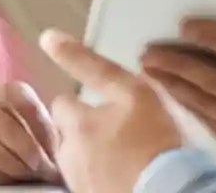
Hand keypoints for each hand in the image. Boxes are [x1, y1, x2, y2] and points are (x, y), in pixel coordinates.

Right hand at [0, 81, 58, 184]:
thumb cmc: (7, 113)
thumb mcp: (26, 105)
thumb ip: (43, 121)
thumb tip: (62, 149)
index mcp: (8, 92)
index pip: (30, 110)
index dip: (47, 134)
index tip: (60, 152)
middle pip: (14, 136)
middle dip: (37, 158)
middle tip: (52, 172)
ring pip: (3, 160)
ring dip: (25, 172)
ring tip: (38, 176)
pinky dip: (8, 179)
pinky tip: (19, 178)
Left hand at [39, 29, 182, 192]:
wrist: (167, 192)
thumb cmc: (155, 141)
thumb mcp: (133, 91)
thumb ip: (92, 65)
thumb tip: (48, 37)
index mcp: (76, 123)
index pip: (62, 103)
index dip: (78, 102)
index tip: (94, 104)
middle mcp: (69, 153)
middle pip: (67, 134)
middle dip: (83, 131)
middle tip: (114, 132)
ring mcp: (78, 181)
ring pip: (76, 159)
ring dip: (90, 154)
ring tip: (121, 155)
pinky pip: (89, 181)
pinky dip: (99, 176)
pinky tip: (121, 174)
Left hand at [142, 16, 215, 148]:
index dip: (212, 36)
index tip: (184, 25)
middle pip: (213, 79)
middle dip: (177, 63)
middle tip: (150, 50)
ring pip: (203, 101)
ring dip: (171, 83)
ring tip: (148, 66)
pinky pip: (203, 117)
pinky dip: (182, 99)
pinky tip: (165, 85)